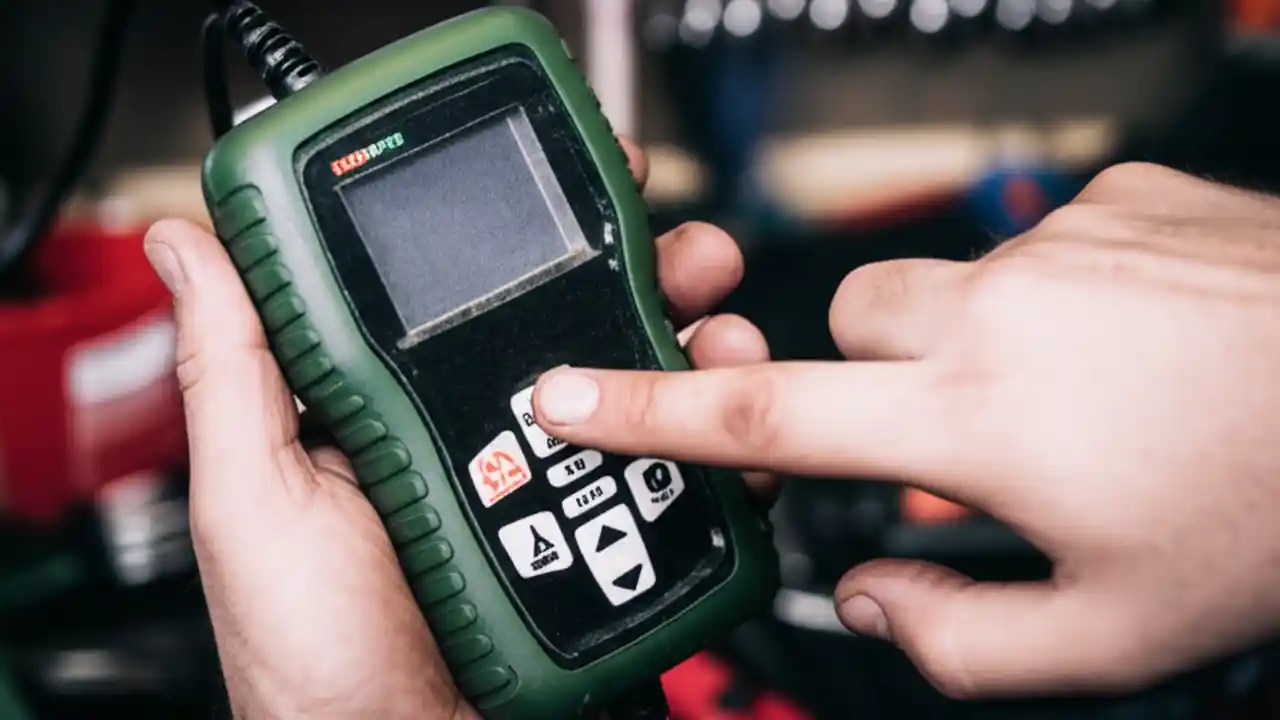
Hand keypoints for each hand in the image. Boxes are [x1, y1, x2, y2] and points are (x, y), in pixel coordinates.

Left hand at [144, 140, 768, 718]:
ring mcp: (552, 488)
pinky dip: (719, 443)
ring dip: (695, 339)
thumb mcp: (254, 504)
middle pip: (574, 323)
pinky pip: (675, 478)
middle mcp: (481, 435)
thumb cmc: (312, 663)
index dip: (518, 225)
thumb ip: (233, 376)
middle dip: (639, 266)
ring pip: (641, 388)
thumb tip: (186, 248)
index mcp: (394, 408)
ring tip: (719, 322)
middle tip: (675, 244)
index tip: (568, 178)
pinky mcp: (606, 543)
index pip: (462, 287)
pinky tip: (733, 424)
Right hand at [532, 163, 1279, 698]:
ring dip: (961, 340)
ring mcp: (1057, 242)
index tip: (566, 393)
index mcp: (974, 422)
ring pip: (936, 282)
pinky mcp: (1118, 198)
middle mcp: (998, 312)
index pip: (762, 413)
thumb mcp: (1112, 633)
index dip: (645, 408)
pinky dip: (1053, 296)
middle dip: (867, 380)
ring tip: (1066, 392)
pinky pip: (1034, 242)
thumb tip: (872, 599)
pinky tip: (1136, 342)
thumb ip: (954, 639)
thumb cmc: (1276, 513)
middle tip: (948, 434)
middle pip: (847, 324)